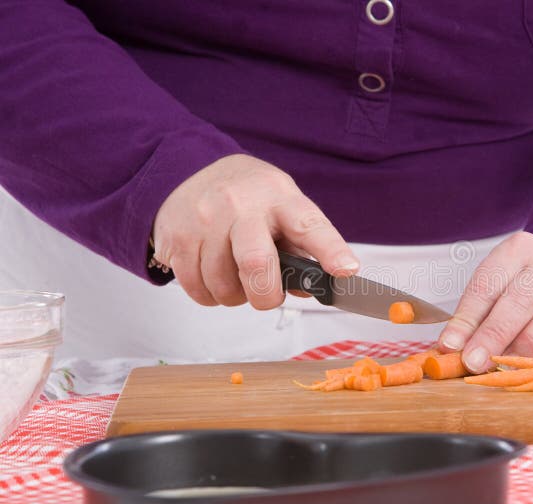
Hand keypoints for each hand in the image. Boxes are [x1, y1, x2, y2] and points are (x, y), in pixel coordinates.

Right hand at [152, 154, 357, 308]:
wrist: (191, 170)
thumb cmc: (249, 198)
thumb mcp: (283, 208)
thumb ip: (302, 249)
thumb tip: (311, 290)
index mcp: (280, 198)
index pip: (310, 226)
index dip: (331, 251)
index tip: (346, 270)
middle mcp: (241, 205)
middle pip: (257, 264)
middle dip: (266, 295)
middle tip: (267, 296)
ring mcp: (205, 220)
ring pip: (223, 286)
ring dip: (234, 296)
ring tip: (236, 276)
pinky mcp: (176, 237)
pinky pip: (196, 289)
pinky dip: (208, 294)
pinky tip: (212, 274)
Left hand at [437, 232, 532, 372]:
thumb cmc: (524, 289)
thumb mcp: (496, 290)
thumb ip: (474, 318)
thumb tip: (450, 349)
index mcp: (519, 250)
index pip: (488, 284)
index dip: (467, 318)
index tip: (450, 346)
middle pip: (521, 299)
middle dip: (494, 334)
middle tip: (474, 362)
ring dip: (525, 346)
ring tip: (503, 367)